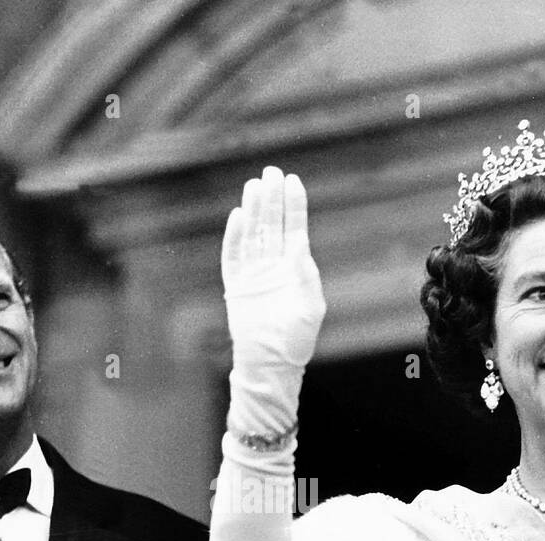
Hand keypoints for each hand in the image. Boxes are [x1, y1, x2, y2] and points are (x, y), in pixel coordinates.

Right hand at [221, 166, 325, 368]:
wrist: (271, 364)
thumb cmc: (296, 340)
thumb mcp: (311, 307)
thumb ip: (306, 275)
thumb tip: (300, 243)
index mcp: (295, 268)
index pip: (294, 228)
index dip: (293, 205)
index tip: (292, 180)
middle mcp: (273, 266)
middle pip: (271, 224)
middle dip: (272, 199)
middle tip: (271, 172)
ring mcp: (254, 275)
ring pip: (252, 235)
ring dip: (254, 210)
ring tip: (254, 185)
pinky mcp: (236, 287)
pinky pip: (233, 256)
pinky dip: (234, 237)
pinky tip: (238, 216)